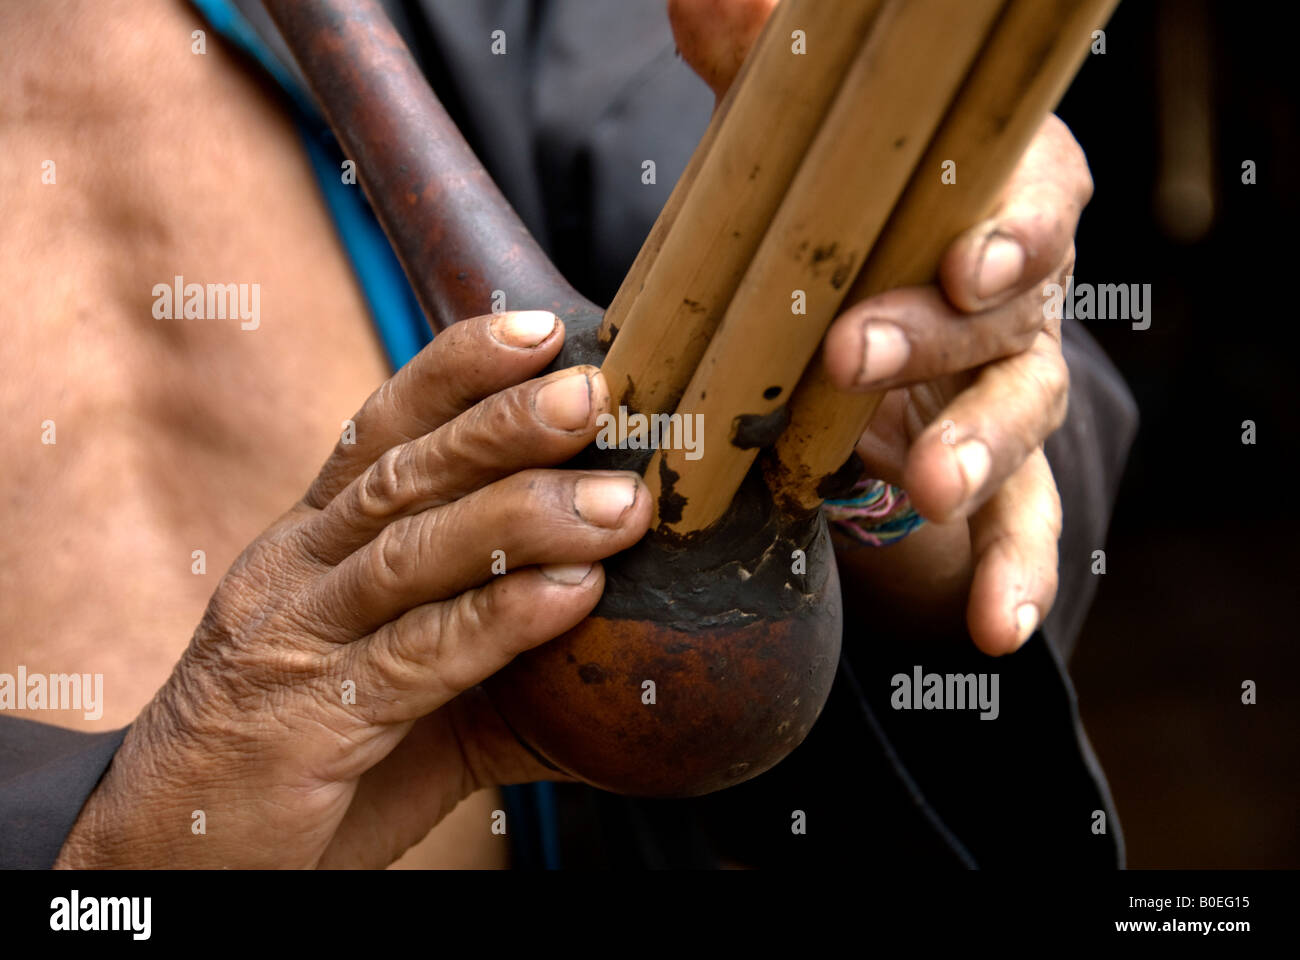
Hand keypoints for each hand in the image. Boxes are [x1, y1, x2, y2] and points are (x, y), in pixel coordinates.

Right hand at [56, 311, 651, 867]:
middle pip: (401, 476)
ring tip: (616, 501)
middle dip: (501, 427)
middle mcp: (295, 572)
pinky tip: (569, 595)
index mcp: (309, 545)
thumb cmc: (298, 749)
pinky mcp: (309, 720)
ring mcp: (294, 640)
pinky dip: (496, 621)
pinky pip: (414, 659)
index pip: (379, 432)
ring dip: (521, 518)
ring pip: (410, 553)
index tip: (539, 333)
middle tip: (590, 393)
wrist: (175, 851)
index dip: (456, 372)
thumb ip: (474, 631)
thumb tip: (594, 605)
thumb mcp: (380, 670)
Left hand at [671, 1, 1090, 654]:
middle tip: (857, 356)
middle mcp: (1016, 292)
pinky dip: (1015, 576)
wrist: (864, 301)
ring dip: (977, 453)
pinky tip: (996, 633)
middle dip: (935, 336)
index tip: (959, 258)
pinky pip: (1027, 528)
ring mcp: (1011, 386)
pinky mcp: (997, 472)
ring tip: (929, 488)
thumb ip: (764, 64)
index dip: (1004, 228)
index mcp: (987, 197)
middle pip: (1001, 312)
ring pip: (1021, 417)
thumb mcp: (798, 140)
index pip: (1023, 199)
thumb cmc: (836, 216)